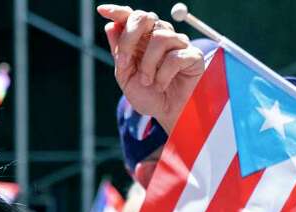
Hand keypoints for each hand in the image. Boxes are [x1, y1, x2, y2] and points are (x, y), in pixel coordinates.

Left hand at [98, 5, 204, 132]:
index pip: (132, 16)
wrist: (168, 116)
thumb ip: (119, 53)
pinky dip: (164, 74)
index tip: (102, 10)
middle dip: (130, 37)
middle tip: (124, 61)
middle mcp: (161, 36)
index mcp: (144, 39)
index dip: (118, 11)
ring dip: (148, 63)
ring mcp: (179, 44)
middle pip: (146, 17)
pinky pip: (175, 57)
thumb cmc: (149, 96)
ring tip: (147, 81)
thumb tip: (110, 27)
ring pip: (160, 37)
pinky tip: (161, 85)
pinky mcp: (193, 56)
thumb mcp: (126, 77)